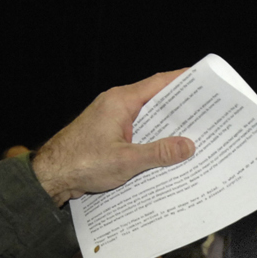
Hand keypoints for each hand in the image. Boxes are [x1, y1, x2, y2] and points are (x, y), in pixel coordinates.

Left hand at [32, 71, 194, 206]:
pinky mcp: (107, 135)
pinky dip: (151, 139)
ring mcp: (111, 120)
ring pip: (146, 118)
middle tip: (207, 112)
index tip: (205, 81)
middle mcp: (116, 105)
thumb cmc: (80, 163)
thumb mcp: (125, 161)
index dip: (184, 81)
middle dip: (180, 107)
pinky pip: (136, 132)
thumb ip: (158, 152)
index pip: (159, 83)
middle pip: (155, 100)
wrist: (49, 177)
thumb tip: (187, 146)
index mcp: (120, 101)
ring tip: (193, 133)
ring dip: (166, 126)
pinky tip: (165, 152)